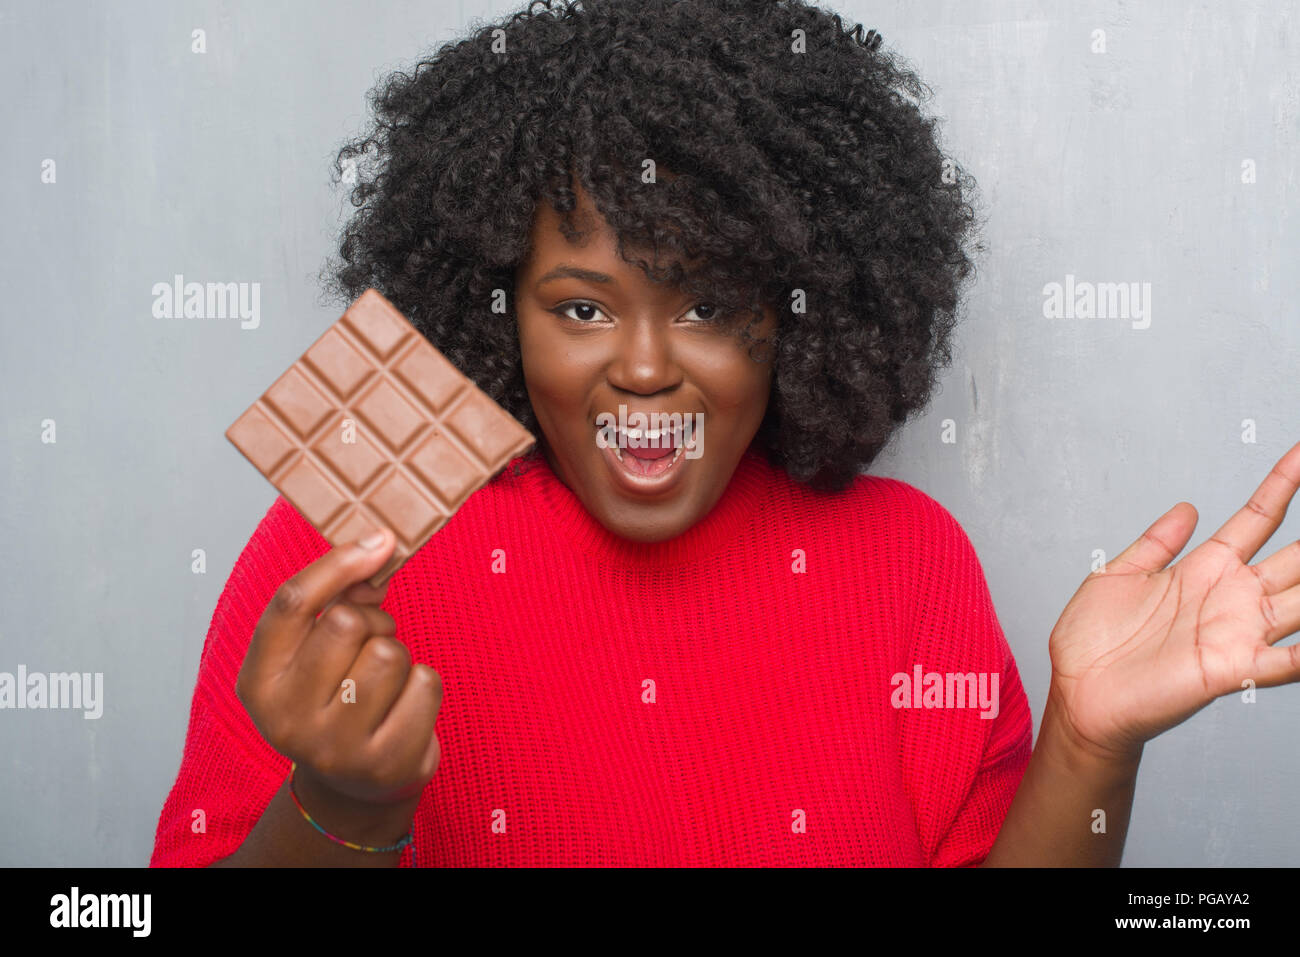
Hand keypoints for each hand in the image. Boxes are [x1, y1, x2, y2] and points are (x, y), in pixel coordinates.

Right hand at [236, 528, 444, 806]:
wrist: (354, 785)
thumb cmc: (336, 698)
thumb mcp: (315, 653)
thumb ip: (337, 600)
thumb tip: (376, 549)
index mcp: (257, 682)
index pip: (291, 603)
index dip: (338, 563)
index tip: (380, 540)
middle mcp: (286, 718)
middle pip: (346, 622)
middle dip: (373, 622)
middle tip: (371, 647)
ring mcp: (334, 747)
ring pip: (389, 653)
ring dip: (398, 657)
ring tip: (384, 683)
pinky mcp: (384, 763)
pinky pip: (425, 684)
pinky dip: (424, 686)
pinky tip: (404, 709)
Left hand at [1046, 439, 1299, 760]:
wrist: (1078, 694)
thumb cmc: (1093, 642)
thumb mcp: (1118, 575)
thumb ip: (1155, 543)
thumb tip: (1185, 508)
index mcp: (1205, 569)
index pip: (1257, 518)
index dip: (1283, 485)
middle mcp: (1232, 598)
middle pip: (1297, 558)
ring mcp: (1237, 632)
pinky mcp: (1231, 668)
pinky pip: (1287, 661)